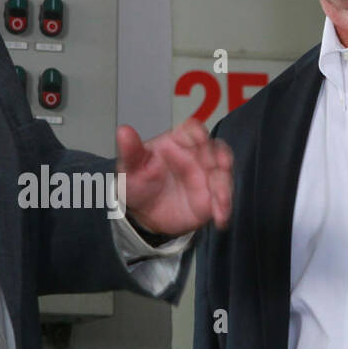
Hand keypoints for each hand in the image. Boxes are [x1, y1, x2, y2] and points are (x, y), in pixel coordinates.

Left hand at [116, 116, 233, 236]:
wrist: (142, 212)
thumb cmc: (138, 181)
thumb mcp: (129, 168)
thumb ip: (130, 151)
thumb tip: (123, 130)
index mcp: (178, 142)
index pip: (192, 130)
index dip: (197, 133)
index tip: (199, 139)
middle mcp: (197, 156)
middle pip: (215, 150)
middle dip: (220, 157)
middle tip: (219, 165)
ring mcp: (206, 177)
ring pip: (223, 175)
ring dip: (224, 186)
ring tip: (220, 200)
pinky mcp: (211, 198)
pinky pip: (222, 200)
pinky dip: (224, 208)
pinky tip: (219, 217)